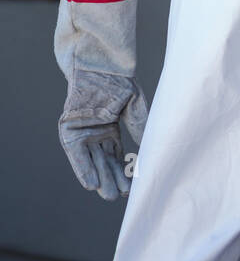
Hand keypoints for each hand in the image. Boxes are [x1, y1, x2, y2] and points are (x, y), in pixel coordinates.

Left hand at [59, 71, 147, 199]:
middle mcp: (95, 134)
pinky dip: (82, 167)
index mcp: (110, 130)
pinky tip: (90, 183)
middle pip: (104, 162)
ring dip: (99, 178)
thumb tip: (149, 149)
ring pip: (91, 160)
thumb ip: (139, 126)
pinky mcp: (69, 130)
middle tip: (119, 197)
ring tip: (108, 195)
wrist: (99, 63)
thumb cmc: (117, 80)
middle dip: (111, 180)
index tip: (132, 187)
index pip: (117, 157)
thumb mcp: (134, 105)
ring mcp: (82, 133)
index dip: (124, 172)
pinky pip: (76, 153)